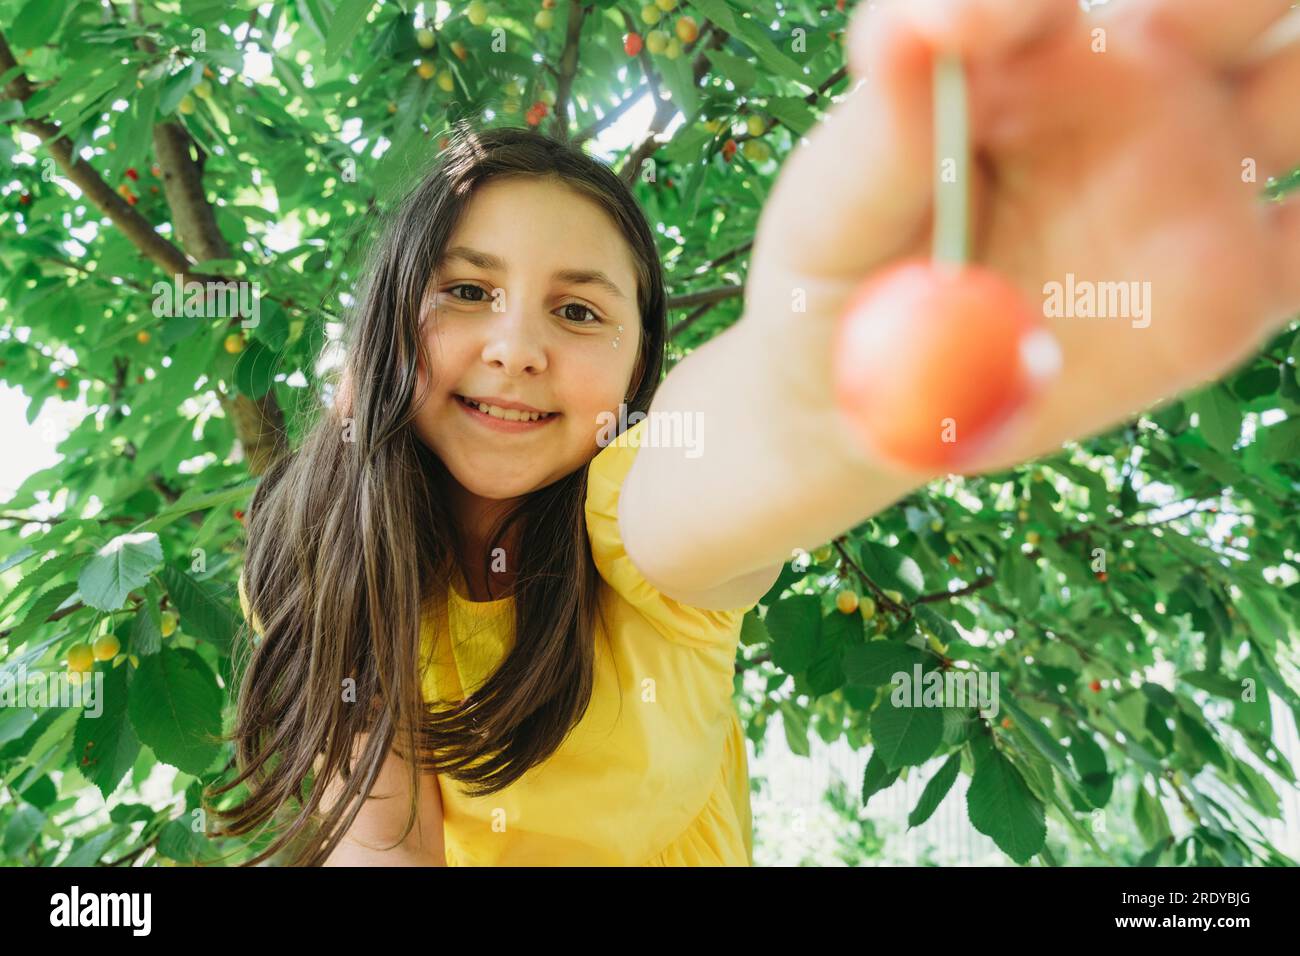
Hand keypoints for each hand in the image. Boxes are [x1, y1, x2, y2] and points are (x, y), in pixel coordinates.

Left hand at [746, 0, 1299, 477]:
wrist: (868, 398)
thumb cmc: (841, 276)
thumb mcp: (838, 207)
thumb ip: (884, 127)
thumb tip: (916, 22)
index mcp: (1031, 49)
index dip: (1019, 1)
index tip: (968, 28)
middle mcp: (1136, 86)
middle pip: (1241, 1)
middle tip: (1191, 24)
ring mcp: (1196, 177)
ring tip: (1281, 96)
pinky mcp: (1233, 283)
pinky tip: (1296, 227)